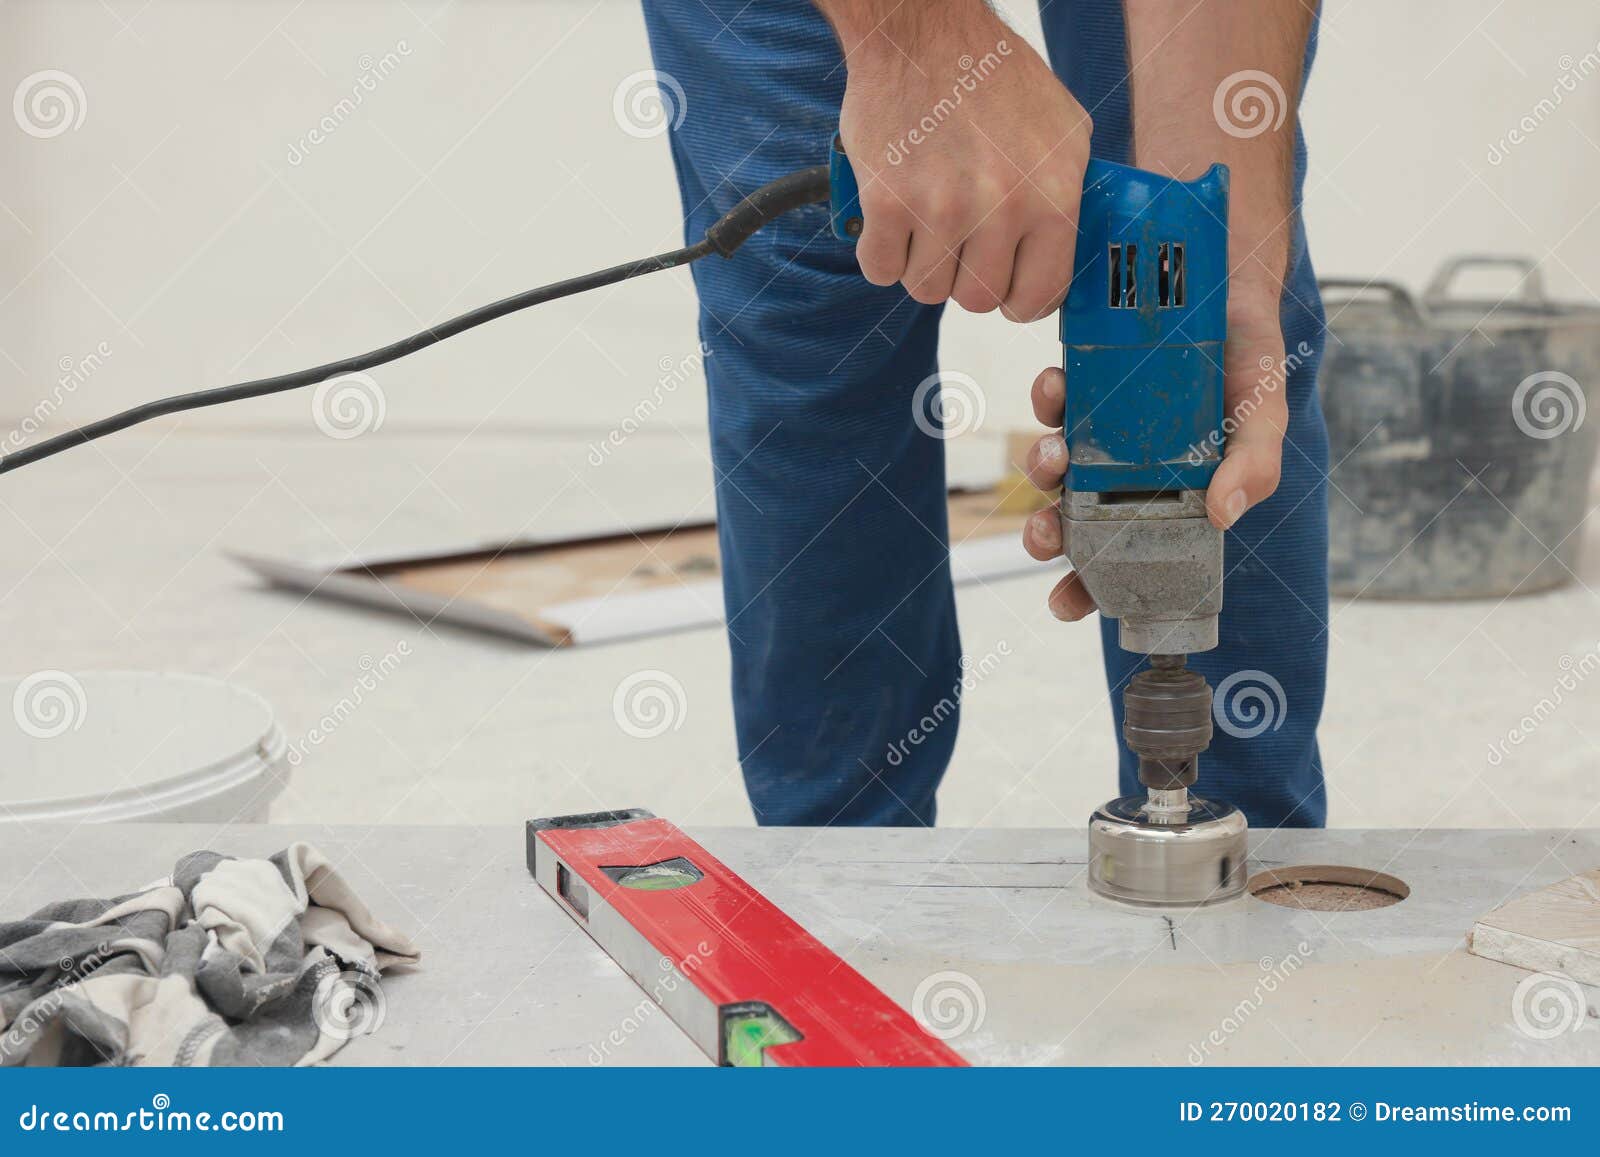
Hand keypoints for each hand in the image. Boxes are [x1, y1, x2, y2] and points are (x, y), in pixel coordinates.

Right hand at [828, 3, 1091, 319]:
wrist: (922, 34)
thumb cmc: (991, 77)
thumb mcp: (1063, 129)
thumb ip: (1066, 196)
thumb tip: (1062, 255)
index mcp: (1055, 194)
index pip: (1041, 294)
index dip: (1020, 301)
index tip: (1006, 292)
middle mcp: (1004, 207)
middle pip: (979, 300)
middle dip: (965, 278)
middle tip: (958, 242)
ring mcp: (943, 208)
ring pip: (928, 290)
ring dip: (922, 266)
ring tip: (924, 221)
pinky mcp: (888, 203)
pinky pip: (880, 269)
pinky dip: (880, 253)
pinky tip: (891, 218)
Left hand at [1018, 295, 1288, 620]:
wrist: (1233, 280)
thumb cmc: (1250, 362)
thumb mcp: (1263, 415)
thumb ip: (1254, 465)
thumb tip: (1223, 515)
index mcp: (1166, 492)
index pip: (1122, 555)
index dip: (1089, 586)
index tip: (1063, 606)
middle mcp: (1124, 466)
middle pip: (1073, 516)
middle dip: (1050, 533)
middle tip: (1046, 533)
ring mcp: (1099, 426)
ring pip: (1054, 462)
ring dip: (1043, 467)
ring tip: (1055, 455)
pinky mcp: (1082, 379)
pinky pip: (1053, 400)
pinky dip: (1048, 399)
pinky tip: (1055, 386)